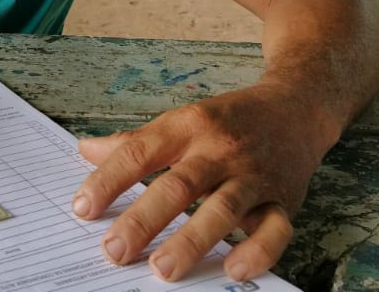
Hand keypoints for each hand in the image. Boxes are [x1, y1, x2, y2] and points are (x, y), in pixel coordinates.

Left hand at [70, 83, 326, 282]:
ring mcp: (254, 175)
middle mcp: (219, 149)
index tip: (82, 208)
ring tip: (163, 269)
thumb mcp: (182, 120)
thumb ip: (135, 141)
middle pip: (178, 184)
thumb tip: (85, 150)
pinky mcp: (285, 199)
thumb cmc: (229, 119)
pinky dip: (257, 251)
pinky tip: (233, 270)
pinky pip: (275, 229)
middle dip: (144, 219)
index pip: (140, 151)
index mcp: (188, 126)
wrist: (296, 107)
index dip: (108, 180)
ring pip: (223, 208)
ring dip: (192, 240)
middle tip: (114, 249)